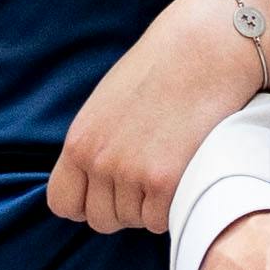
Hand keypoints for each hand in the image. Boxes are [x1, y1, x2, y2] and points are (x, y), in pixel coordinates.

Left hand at [53, 0, 269, 234]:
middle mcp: (98, 162)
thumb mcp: (110, 105)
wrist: (206, 47)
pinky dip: (177, 205)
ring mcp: (130, 174)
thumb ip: (98, 145)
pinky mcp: (165, 182)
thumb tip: (99, 186)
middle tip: (152, 172)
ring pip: (136, 221)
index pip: (64, 204)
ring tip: (172, 162)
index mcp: (79, 140)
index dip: (89, 202)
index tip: (112, 190)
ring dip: (154, 204)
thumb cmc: (164, 70)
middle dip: (125, 205)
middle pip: (102, 219)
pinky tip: (187, 170)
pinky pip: (164, 220)